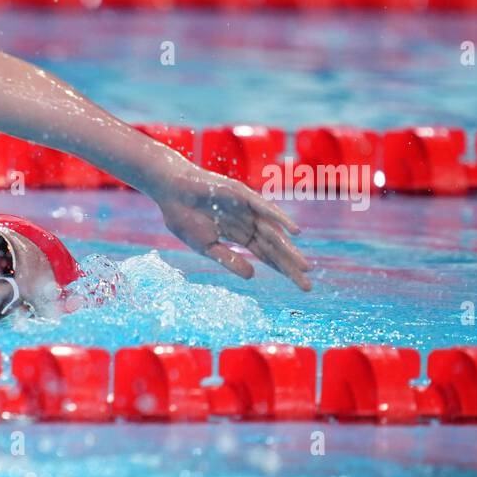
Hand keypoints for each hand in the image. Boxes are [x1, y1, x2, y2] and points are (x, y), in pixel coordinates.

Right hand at [152, 166, 312, 290]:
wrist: (170, 190)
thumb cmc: (183, 216)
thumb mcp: (206, 246)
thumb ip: (229, 259)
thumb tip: (253, 275)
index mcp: (239, 235)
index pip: (266, 254)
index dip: (282, 269)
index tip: (299, 285)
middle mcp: (248, 222)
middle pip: (274, 247)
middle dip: (290, 265)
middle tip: (307, 285)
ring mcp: (247, 208)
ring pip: (273, 231)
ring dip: (289, 249)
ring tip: (304, 267)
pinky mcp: (242, 195)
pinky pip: (265, 208)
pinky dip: (280, 219)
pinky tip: (295, 232)